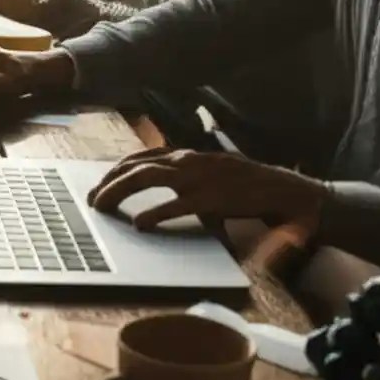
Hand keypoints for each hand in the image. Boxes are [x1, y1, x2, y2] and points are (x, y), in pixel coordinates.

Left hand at [88, 148, 327, 236]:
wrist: (288, 193)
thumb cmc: (246, 188)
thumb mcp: (210, 176)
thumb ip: (184, 179)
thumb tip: (156, 191)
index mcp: (188, 155)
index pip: (141, 156)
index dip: (116, 170)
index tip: (99, 183)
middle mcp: (188, 161)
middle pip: (135, 165)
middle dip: (108, 181)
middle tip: (91, 200)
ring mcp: (198, 178)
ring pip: (146, 177)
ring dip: (118, 191)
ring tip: (102, 208)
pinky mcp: (212, 199)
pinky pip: (176, 204)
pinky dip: (154, 212)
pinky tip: (139, 224)